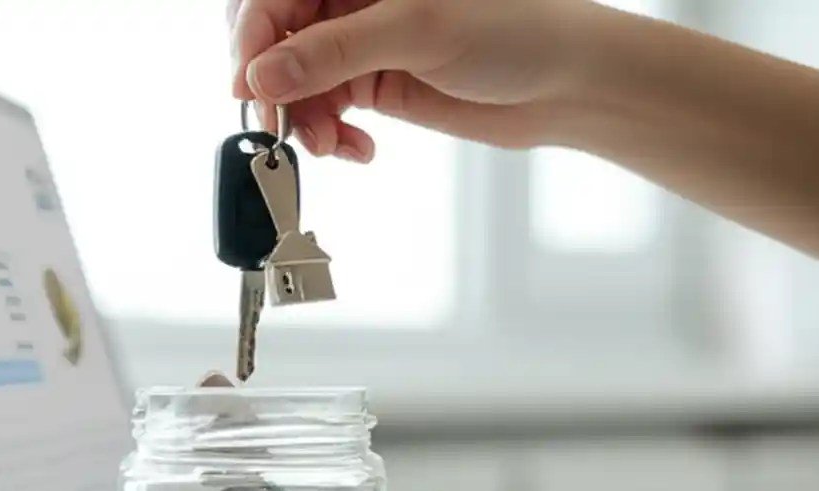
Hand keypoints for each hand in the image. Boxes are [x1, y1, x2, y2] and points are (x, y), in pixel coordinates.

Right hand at [228, 0, 597, 160]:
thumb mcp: (418, 31)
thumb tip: (262, 75)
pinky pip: (324, 111)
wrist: (568, 83)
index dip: (253, 39)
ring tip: (330, 147)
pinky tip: (355, 148)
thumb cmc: (517, 30)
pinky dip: (330, 135)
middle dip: (273, 85)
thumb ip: (334, 52)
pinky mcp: (371, 82)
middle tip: (282, 125)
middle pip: (274, 40)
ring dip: (303, 121)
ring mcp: (358, 43)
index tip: (250, 85)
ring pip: (295, 83)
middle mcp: (349, 1)